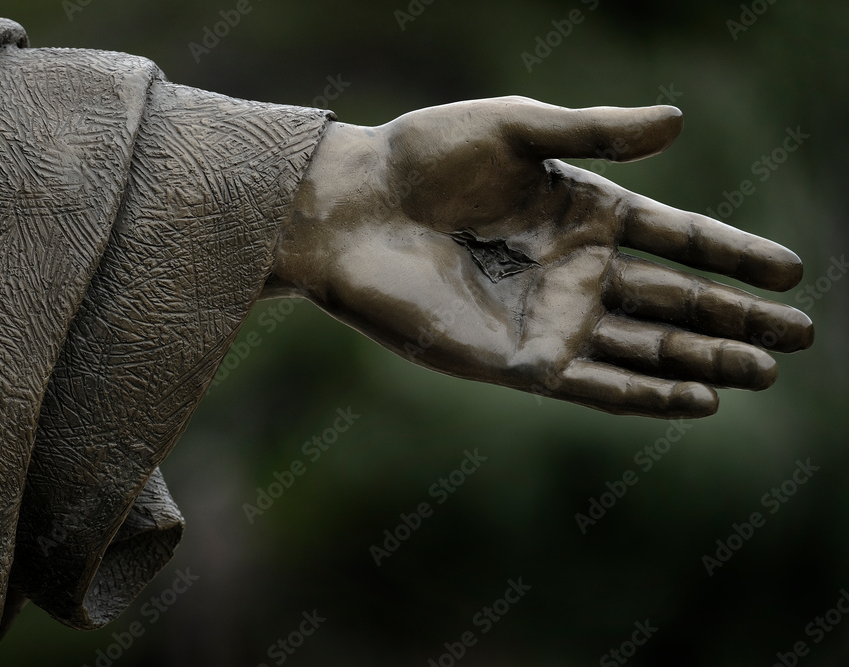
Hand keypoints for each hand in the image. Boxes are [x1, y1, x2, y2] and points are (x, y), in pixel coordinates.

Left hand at [266, 97, 813, 417]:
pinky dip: (647, 394)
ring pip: (645, 347)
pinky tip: (696, 399)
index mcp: (579, 211)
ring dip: (705, 362)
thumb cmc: (423, 158)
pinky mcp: (516, 359)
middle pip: (673, 300)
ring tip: (763, 371)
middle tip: (799, 335)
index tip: (789, 269)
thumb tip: (680, 122)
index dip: (732, 253)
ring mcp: (547, 318)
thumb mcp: (518, 130)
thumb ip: (597, 134)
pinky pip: (596, 383)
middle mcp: (571, 270)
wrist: (351, 210)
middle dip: (734, 319)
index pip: (675, 237)